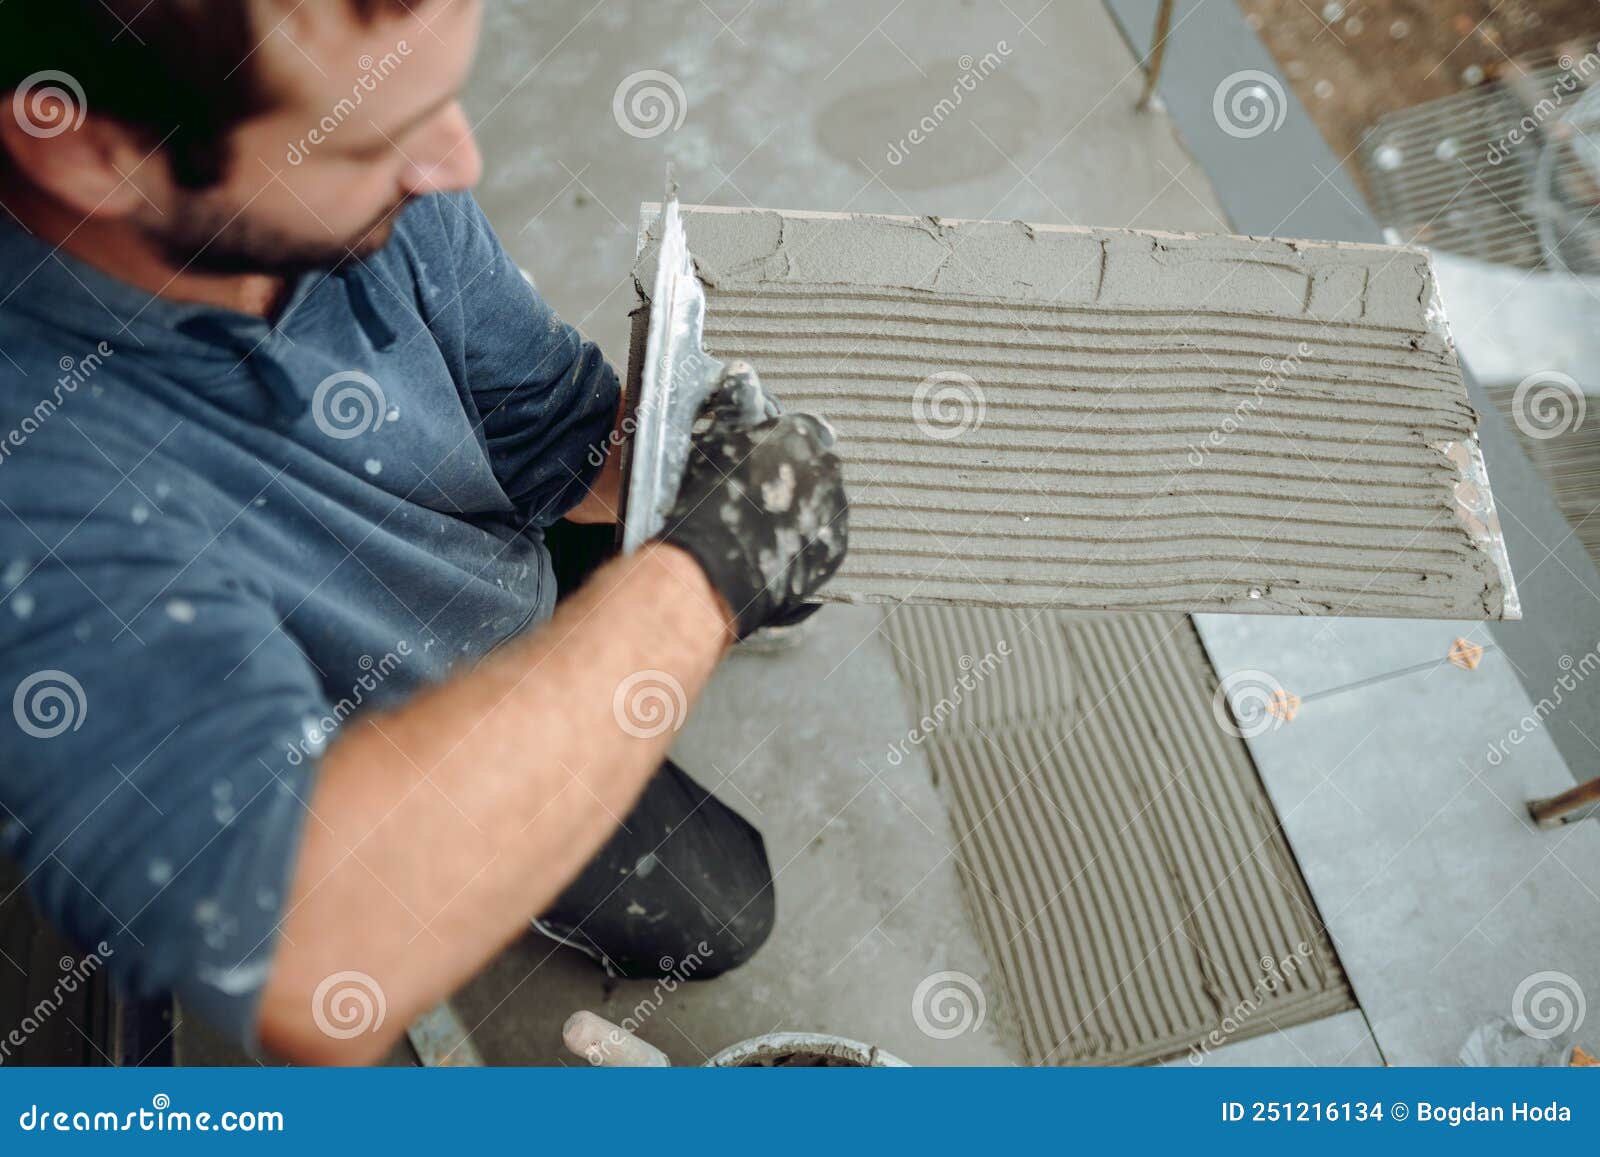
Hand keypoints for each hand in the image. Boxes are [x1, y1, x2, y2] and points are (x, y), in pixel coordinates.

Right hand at [657, 369, 847, 637]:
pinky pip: (823, 536)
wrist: (713, 568)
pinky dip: (805, 539)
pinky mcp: (835, 549)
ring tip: (763, 526)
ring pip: (821, 500)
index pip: (797, 429)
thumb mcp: (718, 440)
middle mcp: (828, 467)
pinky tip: (776, 547)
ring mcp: (836, 510)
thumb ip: (738, 403)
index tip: (756, 463)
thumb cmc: (708, 502)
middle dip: (790, 476)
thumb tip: (742, 373)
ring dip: (799, 507)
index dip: (773, 446)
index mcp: (802, 432)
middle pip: (813, 465)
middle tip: (756, 496)